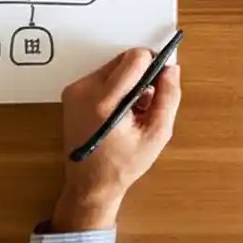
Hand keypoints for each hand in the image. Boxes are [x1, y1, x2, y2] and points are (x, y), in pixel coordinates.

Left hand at [52, 48, 182, 231]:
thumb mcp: (157, 134)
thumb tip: (171, 69)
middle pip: (124, 59)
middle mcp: (84, 90)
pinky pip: (102, 76)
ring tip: (132, 111)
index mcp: (104, 102)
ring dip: (129, 82)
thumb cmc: (123, 164)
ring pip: (114, 66)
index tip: (159, 83)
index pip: (135, 59)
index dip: (153, 66)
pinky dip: (115, 87)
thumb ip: (168, 97)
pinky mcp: (71, 92)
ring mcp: (74, 90)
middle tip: (145, 104)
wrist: (89, 183)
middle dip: (141, 76)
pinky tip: (118, 111)